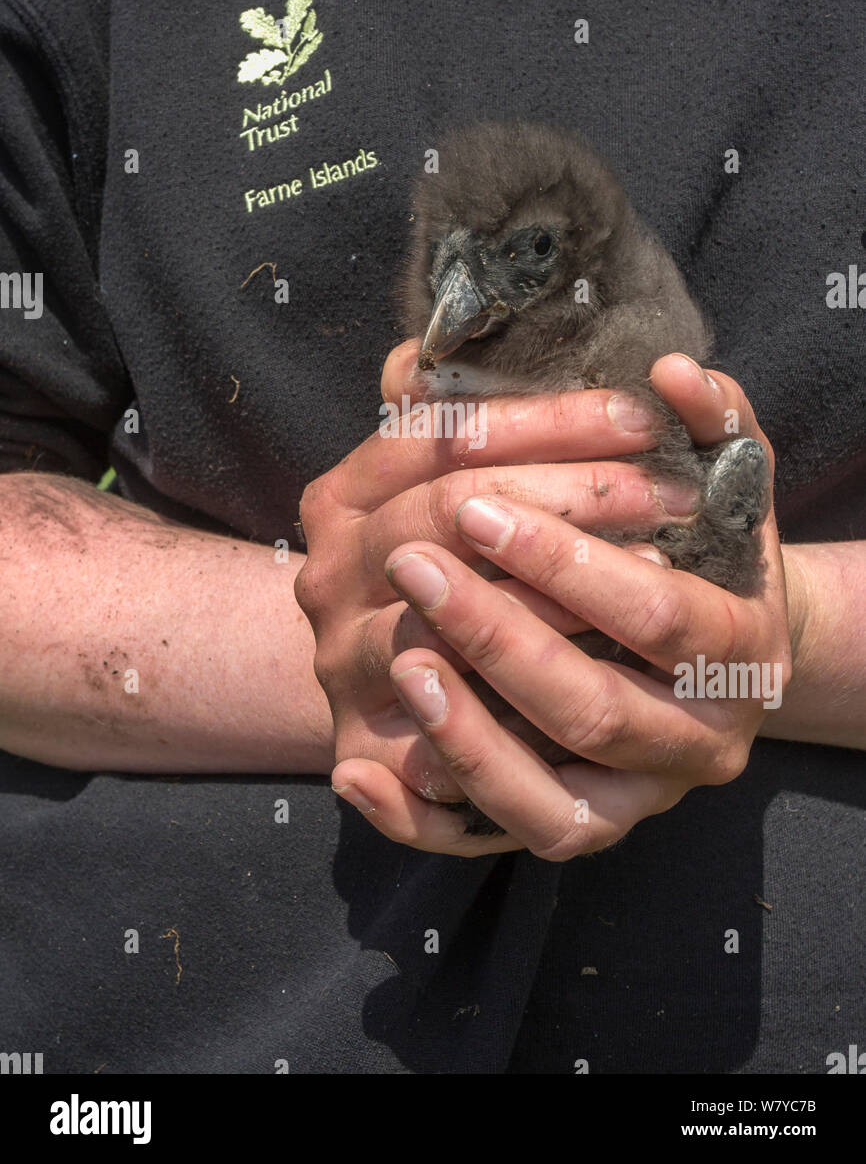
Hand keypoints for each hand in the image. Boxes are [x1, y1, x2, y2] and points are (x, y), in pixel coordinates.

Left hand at [330, 355, 793, 858]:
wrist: (728, 648)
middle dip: (498, 635)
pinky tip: (360, 775)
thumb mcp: (726, 478)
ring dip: (468, 734)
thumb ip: (713, 420)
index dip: (563, 563)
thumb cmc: (711, 547)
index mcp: (744, 647)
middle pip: (592, 709)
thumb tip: (672, 374)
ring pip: (551, 802)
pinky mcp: (590, 827)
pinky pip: (512, 842)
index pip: (654, 617)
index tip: (473, 506)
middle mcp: (705, 740)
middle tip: (413, 564)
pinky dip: (436, 820)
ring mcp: (644, 796)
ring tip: (402, 659)